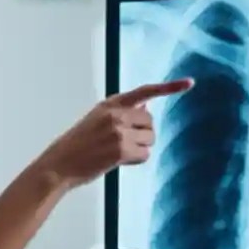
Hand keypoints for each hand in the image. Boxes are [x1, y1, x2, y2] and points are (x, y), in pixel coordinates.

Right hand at [40, 78, 193, 188]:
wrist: (58, 165)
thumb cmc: (76, 145)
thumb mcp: (96, 119)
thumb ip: (122, 111)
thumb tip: (147, 106)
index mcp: (109, 104)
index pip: (145, 92)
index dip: (169, 87)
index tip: (190, 83)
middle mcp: (115, 114)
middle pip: (151, 122)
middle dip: (143, 133)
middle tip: (122, 143)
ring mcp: (118, 131)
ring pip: (150, 139)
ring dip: (139, 148)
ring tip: (116, 152)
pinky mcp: (121, 150)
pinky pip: (144, 155)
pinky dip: (136, 160)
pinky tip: (118, 161)